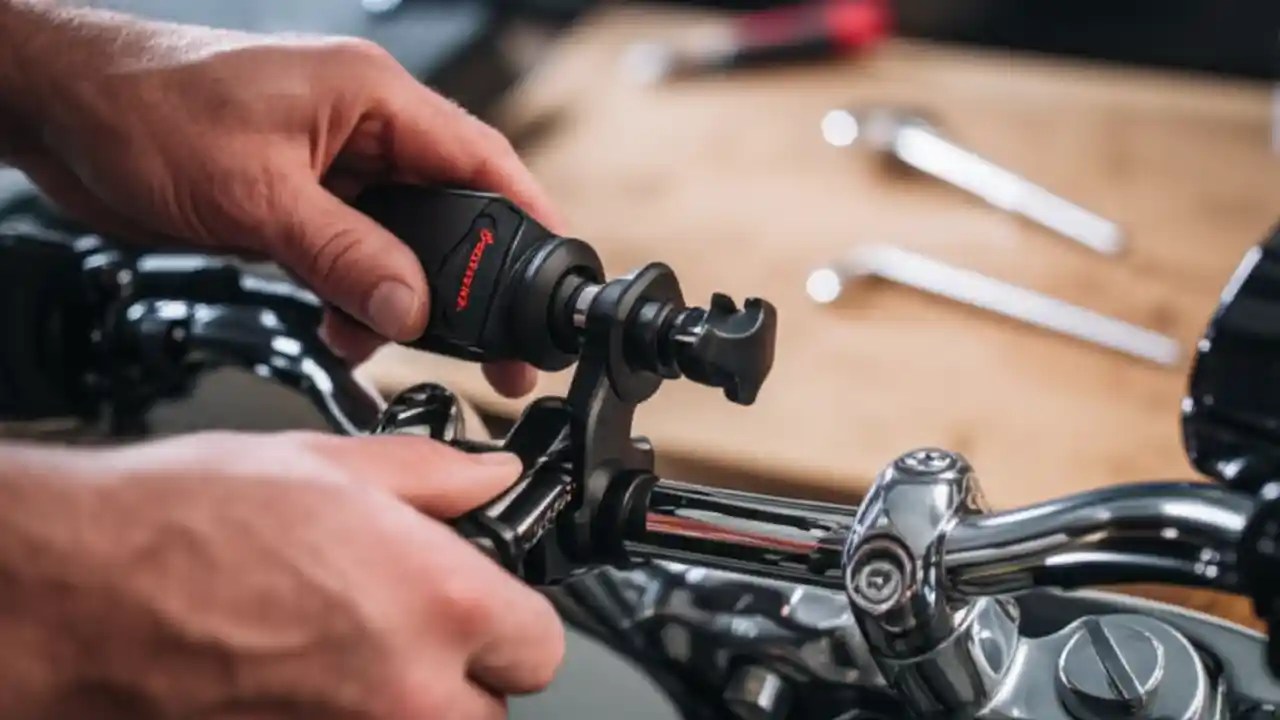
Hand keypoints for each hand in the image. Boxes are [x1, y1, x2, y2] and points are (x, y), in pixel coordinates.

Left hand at [0, 5, 559, 394]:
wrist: (58, 111)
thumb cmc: (143, 106)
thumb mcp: (255, 191)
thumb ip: (343, 252)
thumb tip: (411, 305)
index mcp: (373, 99)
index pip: (480, 160)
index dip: (526, 218)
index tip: (552, 278)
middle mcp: (361, 131)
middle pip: (449, 211)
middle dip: (470, 280)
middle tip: (497, 344)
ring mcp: (329, 168)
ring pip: (399, 244)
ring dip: (403, 298)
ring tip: (397, 343)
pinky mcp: (295, 203)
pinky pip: (351, 258)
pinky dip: (354, 298)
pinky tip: (344, 329)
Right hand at [0, 433, 564, 718]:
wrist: (71, 591)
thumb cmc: (181, 525)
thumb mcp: (328, 466)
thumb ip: (435, 477)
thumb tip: (489, 477)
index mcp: (439, 604)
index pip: (541, 646)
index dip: (513, 620)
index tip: (487, 606)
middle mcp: (407, 693)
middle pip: (490, 712)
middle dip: (463, 675)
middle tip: (409, 628)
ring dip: (404, 703)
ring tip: (342, 648)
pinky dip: (344, 719)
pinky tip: (300, 675)